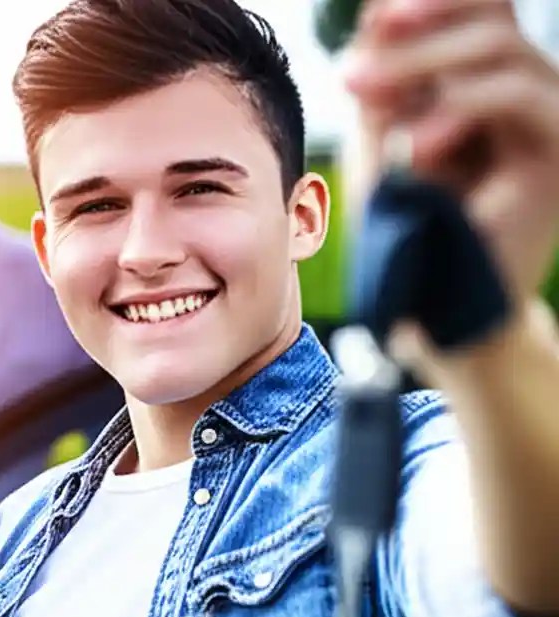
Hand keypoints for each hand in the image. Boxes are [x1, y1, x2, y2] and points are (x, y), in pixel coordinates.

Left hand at [344, 0, 558, 303]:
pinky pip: (519, 98)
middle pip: (492, 15)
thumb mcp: (380, 140)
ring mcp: (545, 118)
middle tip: (363, 43)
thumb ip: (382, 82)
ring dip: (422, 59)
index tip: (372, 15)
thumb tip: (376, 18)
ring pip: (502, 48)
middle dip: (421, 19)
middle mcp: (523, 88)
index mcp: (481, 79)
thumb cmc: (403, 223)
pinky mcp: (556, 154)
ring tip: (360, 90)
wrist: (431, 303)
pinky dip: (458, 107)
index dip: (431, 0)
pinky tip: (415, 144)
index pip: (476, 7)